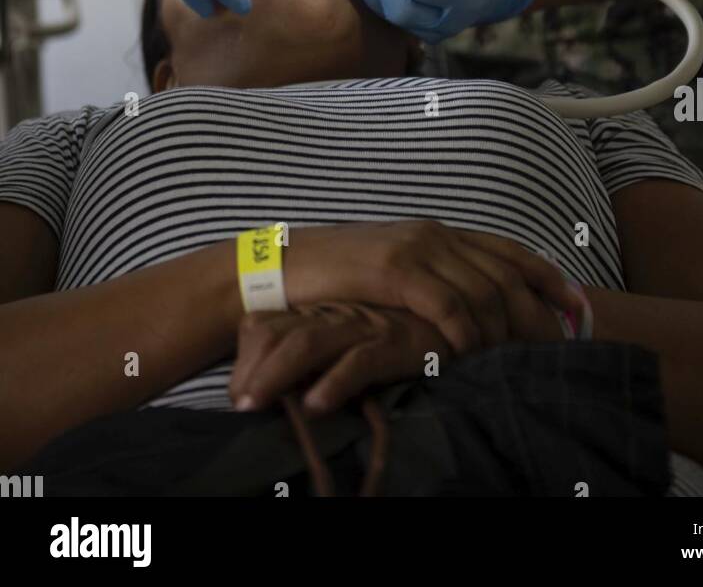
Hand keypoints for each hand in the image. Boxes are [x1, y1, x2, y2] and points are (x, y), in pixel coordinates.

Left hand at [230, 302, 448, 414]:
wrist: (455, 314)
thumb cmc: (402, 328)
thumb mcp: (350, 337)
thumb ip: (320, 351)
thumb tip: (288, 386)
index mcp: (320, 310)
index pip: (264, 325)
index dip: (244, 357)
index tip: (234, 394)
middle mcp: (334, 314)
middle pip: (275, 334)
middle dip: (250, 371)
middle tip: (237, 405)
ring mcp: (362, 324)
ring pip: (305, 344)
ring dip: (274, 376)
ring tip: (252, 406)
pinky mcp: (394, 340)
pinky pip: (358, 362)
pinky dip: (334, 384)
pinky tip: (314, 405)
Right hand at [280, 219, 573, 355]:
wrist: (281, 266)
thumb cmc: (335, 278)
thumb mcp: (393, 271)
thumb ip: (432, 281)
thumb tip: (469, 311)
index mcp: (438, 232)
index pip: (508, 250)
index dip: (547, 276)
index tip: (575, 304)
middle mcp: (434, 234)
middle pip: (505, 273)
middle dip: (536, 312)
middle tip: (553, 346)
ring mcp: (416, 248)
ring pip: (483, 289)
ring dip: (504, 329)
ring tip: (515, 360)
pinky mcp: (394, 268)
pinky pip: (447, 304)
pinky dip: (466, 332)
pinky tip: (471, 355)